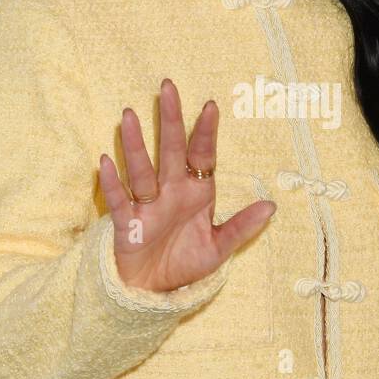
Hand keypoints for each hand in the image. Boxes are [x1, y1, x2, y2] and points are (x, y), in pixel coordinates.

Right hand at [98, 77, 275, 292]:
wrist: (153, 291)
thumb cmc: (184, 262)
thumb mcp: (219, 248)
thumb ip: (242, 227)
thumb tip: (272, 206)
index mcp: (196, 193)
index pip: (202, 156)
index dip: (205, 132)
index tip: (211, 105)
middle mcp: (170, 191)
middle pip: (171, 150)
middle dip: (170, 120)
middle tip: (167, 87)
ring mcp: (147, 204)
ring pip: (141, 169)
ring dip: (135, 145)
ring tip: (128, 115)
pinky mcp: (127, 223)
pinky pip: (118, 200)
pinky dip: (112, 183)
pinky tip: (106, 161)